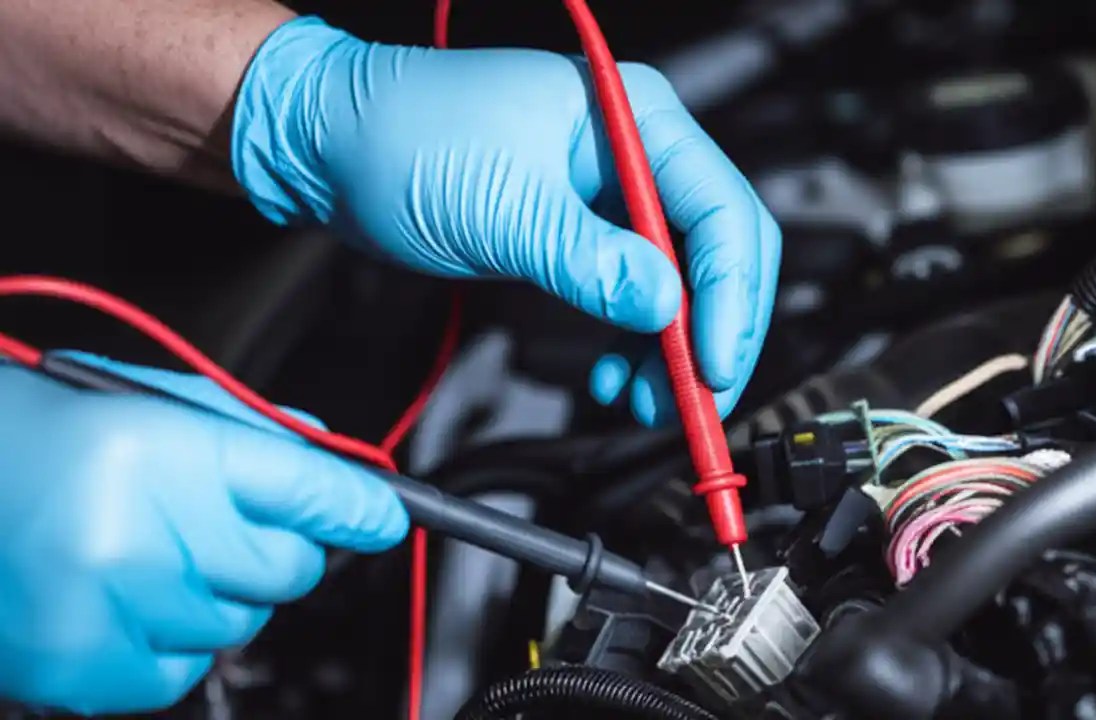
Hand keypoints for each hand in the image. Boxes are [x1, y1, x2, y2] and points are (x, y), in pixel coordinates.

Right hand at [0, 353, 406, 714]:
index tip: (383, 516)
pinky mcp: (82, 670)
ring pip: (241, 621)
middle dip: (274, 546)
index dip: (357, 504)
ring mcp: (107, 611)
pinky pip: (185, 671)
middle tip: (216, 522)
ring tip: (144, 550)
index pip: (306, 485)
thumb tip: (328, 462)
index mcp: (154, 448)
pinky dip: (172, 640)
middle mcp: (135, 533)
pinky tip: (123, 596)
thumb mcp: (140, 403)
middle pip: (289, 567)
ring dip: (217, 592)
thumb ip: (243, 430)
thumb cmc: (29, 436)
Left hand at [232, 17, 780, 425]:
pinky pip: (633, 295)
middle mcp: (635, 153)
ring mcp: (610, 195)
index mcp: (634, 117)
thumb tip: (666, 307)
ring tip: (646, 404)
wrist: (328, 142)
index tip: (713, 366)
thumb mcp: (502, 207)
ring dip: (672, 351)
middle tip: (697, 403)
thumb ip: (590, 261)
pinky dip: (633, 342)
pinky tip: (613, 377)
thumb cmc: (400, 135)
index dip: (729, 298)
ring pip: (679, 284)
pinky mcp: (580, 233)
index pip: (722, 213)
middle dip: (709, 333)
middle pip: (715, 253)